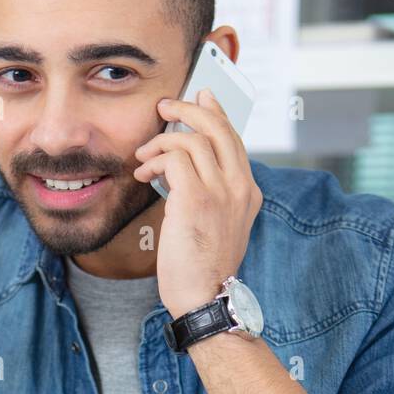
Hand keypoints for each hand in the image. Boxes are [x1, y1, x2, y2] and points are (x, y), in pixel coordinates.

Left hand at [133, 88, 261, 317]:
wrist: (204, 298)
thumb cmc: (203, 267)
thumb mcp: (218, 225)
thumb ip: (213, 194)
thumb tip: (184, 167)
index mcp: (249, 192)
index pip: (234, 138)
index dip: (216, 112)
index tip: (201, 95)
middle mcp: (240, 187)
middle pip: (218, 128)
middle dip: (189, 110)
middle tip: (165, 106)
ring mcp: (221, 192)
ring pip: (192, 141)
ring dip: (162, 142)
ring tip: (144, 157)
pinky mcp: (196, 199)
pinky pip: (175, 160)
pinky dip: (156, 161)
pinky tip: (144, 173)